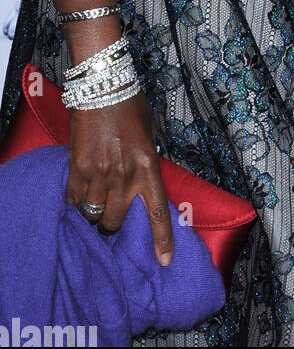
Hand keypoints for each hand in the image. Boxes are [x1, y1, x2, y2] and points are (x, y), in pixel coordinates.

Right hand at [66, 91, 172, 265]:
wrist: (104, 87)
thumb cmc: (131, 107)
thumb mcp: (151, 134)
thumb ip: (148, 161)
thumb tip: (146, 180)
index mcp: (148, 167)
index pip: (158, 212)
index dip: (162, 240)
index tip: (164, 262)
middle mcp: (125, 176)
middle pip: (114, 222)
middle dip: (111, 225)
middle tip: (110, 218)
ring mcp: (99, 174)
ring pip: (92, 215)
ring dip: (92, 214)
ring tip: (94, 202)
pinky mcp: (77, 168)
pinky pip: (74, 199)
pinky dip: (76, 201)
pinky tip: (79, 192)